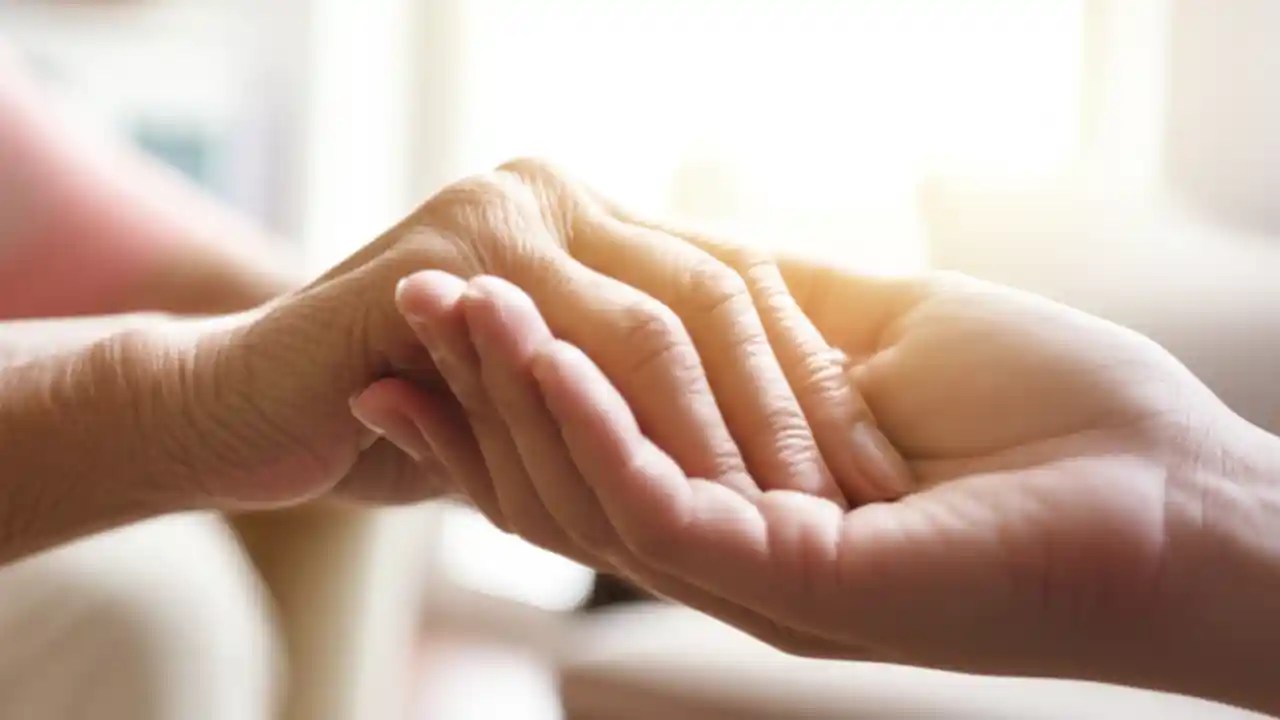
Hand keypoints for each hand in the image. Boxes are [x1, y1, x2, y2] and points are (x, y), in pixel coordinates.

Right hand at [165, 160, 902, 509]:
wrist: (250, 408)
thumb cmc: (404, 408)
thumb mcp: (541, 398)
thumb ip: (626, 387)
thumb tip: (778, 421)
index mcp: (589, 218)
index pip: (736, 285)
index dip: (810, 376)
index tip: (872, 465)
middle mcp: (552, 199)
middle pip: (716, 297)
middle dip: (791, 406)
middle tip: (855, 501)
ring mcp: (497, 222)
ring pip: (657, 326)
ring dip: (729, 431)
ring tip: (793, 518)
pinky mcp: (441, 268)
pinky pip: (569, 355)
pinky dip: (634, 429)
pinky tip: (699, 501)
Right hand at [418, 249, 1279, 712]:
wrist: (1178, 502)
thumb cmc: (1054, 411)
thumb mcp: (888, 331)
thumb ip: (787, 311)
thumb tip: (707, 260)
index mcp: (758, 495)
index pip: (612, 431)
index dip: (528, 372)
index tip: (461, 309)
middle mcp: (740, 543)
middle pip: (576, 469)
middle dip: (486, 387)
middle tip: (413, 304)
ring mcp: (760, 569)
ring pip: (593, 485)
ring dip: (513, 391)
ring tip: (445, 304)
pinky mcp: (787, 579)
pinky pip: (656, 499)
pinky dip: (584, 420)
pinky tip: (529, 344)